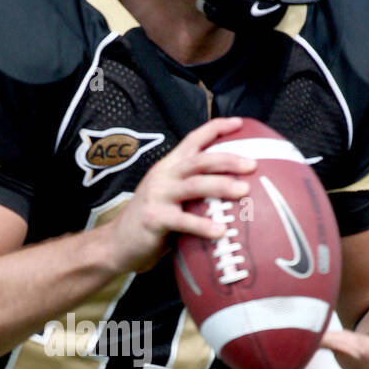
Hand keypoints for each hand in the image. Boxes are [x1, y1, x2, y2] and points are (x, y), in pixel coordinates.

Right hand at [102, 116, 255, 273]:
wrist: (116, 244)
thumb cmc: (151, 222)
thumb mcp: (170, 198)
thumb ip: (192, 190)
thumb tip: (232, 190)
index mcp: (169, 167)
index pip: (193, 139)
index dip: (216, 128)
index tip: (240, 123)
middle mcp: (163, 176)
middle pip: (200, 160)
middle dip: (228, 159)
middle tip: (253, 164)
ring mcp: (157, 195)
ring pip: (194, 185)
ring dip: (221, 186)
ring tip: (244, 190)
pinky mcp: (154, 218)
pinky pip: (183, 221)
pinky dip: (203, 225)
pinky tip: (221, 231)